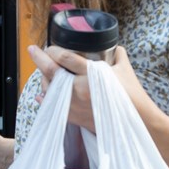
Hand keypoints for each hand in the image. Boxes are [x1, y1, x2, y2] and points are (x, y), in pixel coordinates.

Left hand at [29, 44, 143, 134]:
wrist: (135, 122)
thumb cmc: (132, 95)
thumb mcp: (125, 69)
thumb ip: (116, 55)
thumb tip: (112, 47)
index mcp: (92, 75)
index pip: (66, 58)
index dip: (54, 50)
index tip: (49, 46)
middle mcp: (79, 89)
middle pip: (51, 71)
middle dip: (39, 58)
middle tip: (32, 50)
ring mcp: (74, 104)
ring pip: (49, 89)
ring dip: (43, 78)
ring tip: (42, 71)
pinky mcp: (74, 117)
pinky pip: (53, 107)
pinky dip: (45, 99)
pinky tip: (40, 94)